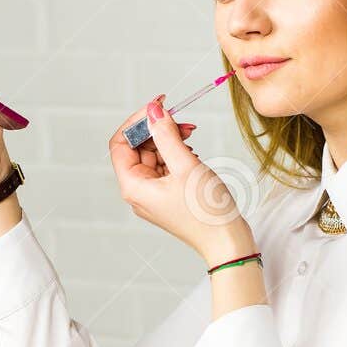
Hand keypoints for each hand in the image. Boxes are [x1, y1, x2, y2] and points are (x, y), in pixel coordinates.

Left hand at [108, 94, 249, 260]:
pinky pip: (164, 166)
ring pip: (152, 155)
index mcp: (133, 186)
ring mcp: (152, 194)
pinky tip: (192, 151)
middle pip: (136, 148)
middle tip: (180, 118)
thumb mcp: (186, 165)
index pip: (120, 143)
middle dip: (157, 129)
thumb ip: (166, 135)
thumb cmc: (206, 212)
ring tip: (190, 135)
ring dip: (169, 140)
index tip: (157, 105)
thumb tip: (153, 110)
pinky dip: (176, 153)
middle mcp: (138, 191)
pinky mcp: (166, 195)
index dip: (136, 121)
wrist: (226, 242)